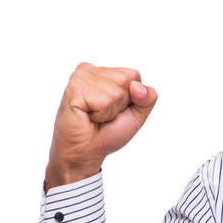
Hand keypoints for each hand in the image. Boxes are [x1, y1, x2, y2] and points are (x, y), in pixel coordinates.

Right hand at [45, 62, 156, 188]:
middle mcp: (91, 70)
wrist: (86, 152)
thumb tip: (137, 86)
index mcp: (104, 72)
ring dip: (109, 111)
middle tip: (103, 115)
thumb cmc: (107, 132)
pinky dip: (100, 115)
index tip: (114, 109)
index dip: (131, 98)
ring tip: (94, 116)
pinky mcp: (74, 89)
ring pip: (115, 91)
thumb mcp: (137, 114)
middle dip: (120, 104)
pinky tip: (87, 116)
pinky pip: (103, 101)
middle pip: (126, 80)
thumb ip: (148, 97)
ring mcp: (80, 78)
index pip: (134, 75)